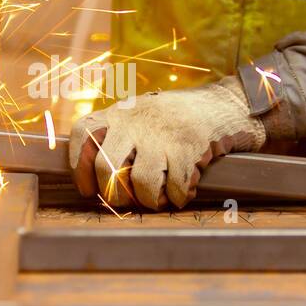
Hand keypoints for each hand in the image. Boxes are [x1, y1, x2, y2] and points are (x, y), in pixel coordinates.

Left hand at [68, 77, 265, 209]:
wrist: (226, 103)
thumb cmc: (180, 117)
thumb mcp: (144, 113)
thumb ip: (121, 134)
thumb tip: (96, 174)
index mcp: (121, 112)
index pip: (82, 134)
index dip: (79, 166)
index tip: (87, 189)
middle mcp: (136, 121)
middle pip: (107, 166)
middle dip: (114, 194)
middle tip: (126, 201)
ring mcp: (161, 134)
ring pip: (142, 183)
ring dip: (150, 200)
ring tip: (159, 199)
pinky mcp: (188, 147)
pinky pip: (175, 187)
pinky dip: (179, 197)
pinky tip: (184, 192)